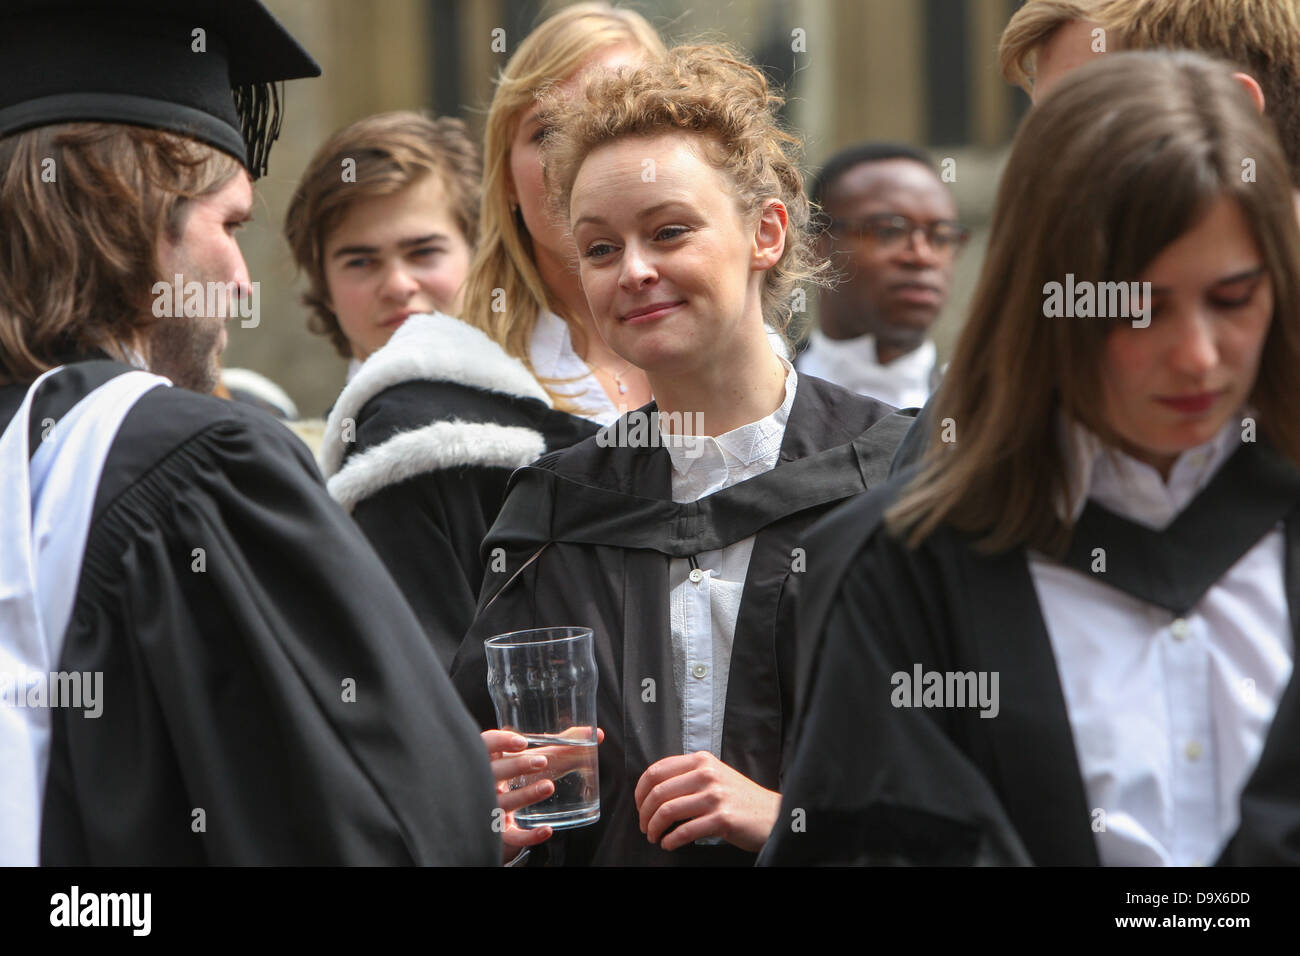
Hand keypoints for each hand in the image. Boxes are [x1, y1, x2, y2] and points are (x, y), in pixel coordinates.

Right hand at [481, 727, 603, 863]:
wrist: (508, 815)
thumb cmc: (524, 778)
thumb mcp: (538, 759)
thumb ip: (564, 746)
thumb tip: (598, 734)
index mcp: (492, 759)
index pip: (486, 744)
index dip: (500, 741)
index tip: (522, 741)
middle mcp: (486, 782)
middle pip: (493, 772)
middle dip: (517, 766)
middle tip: (543, 762)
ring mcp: (491, 808)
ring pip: (503, 802)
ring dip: (526, 795)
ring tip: (549, 787)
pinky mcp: (501, 832)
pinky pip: (512, 836)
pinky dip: (529, 836)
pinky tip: (547, 830)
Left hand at [634, 751, 780, 852]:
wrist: (772, 814)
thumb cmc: (739, 798)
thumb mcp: (714, 775)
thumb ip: (688, 775)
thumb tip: (653, 790)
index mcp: (701, 760)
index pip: (656, 770)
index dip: (640, 791)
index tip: (639, 806)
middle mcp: (707, 774)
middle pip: (658, 792)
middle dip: (644, 814)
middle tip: (644, 827)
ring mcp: (715, 796)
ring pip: (667, 812)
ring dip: (654, 828)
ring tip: (655, 837)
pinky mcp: (722, 819)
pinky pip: (685, 831)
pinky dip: (670, 840)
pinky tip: (669, 844)